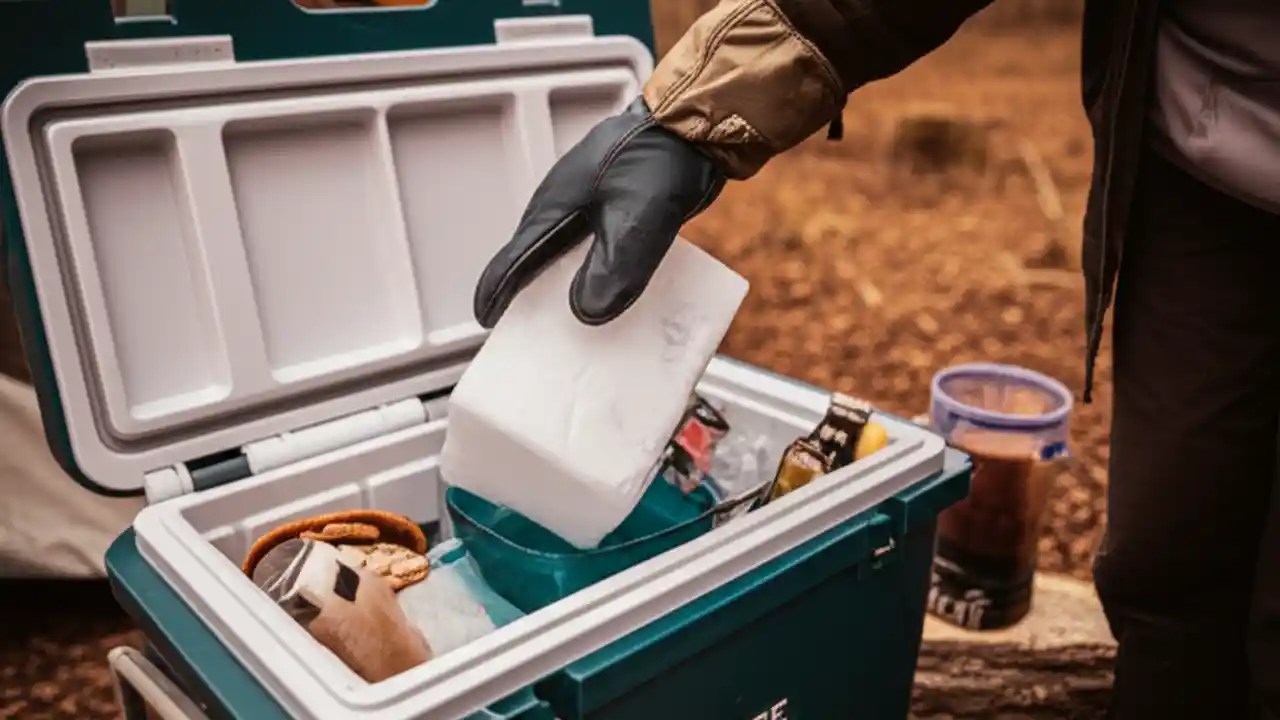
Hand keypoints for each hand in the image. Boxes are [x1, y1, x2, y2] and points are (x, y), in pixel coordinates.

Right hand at [473, 98, 724, 327]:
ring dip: (564, 285)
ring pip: (563, 254)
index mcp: (553, 209)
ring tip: (573, 321)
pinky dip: (594, 272)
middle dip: (528, 296)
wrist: (691, 128)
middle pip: (533, 259)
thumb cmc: (657, 160)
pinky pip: (593, 247)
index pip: (513, 258)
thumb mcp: (636, 219)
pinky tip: (614, 289)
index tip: (489, 320)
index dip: (497, 292)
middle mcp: (562, 207)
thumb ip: (613, 267)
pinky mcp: (612, 205)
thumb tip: (587, 313)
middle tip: (532, 333)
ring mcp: (586, 204)